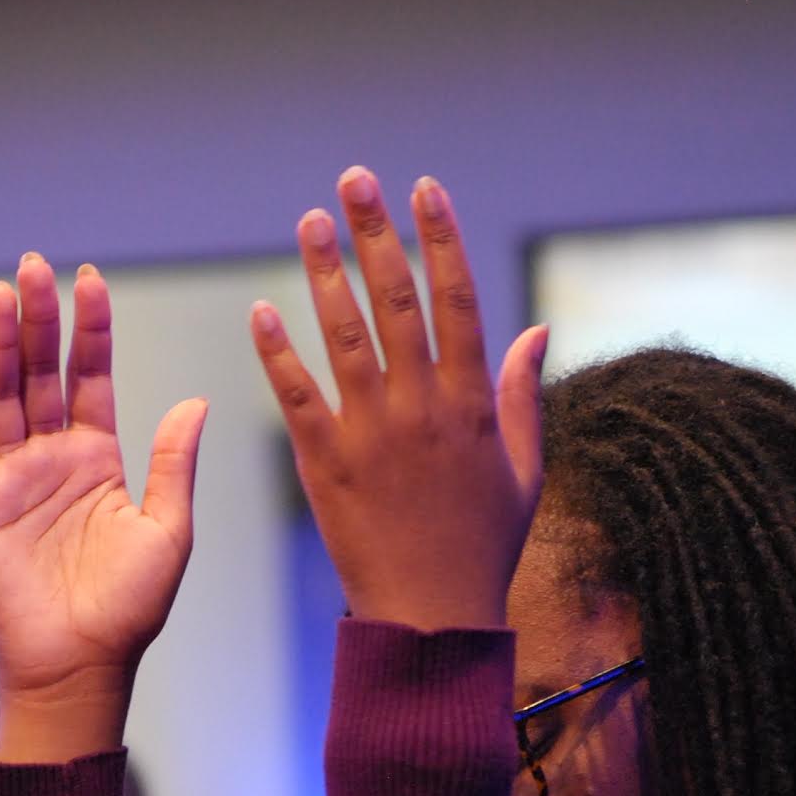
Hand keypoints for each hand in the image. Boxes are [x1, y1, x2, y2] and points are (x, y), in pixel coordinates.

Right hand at [0, 254, 207, 763]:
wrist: (83, 666)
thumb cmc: (129, 609)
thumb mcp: (169, 530)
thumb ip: (175, 464)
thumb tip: (195, 401)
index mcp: (96, 458)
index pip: (89, 377)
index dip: (89, 330)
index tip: (89, 279)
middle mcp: (49, 459)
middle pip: (40, 374)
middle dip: (38, 319)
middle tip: (34, 266)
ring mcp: (9, 480)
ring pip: (1, 397)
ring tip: (1, 293)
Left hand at [252, 169, 544, 632]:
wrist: (432, 616)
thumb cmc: (482, 545)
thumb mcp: (522, 469)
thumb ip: (521, 395)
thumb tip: (535, 329)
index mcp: (472, 403)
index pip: (458, 300)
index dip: (441, 239)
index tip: (424, 189)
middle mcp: (423, 408)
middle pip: (399, 302)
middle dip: (377, 235)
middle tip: (354, 180)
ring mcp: (372, 435)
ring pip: (346, 337)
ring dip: (325, 274)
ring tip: (309, 221)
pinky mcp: (325, 465)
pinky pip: (297, 398)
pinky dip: (278, 354)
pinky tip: (261, 310)